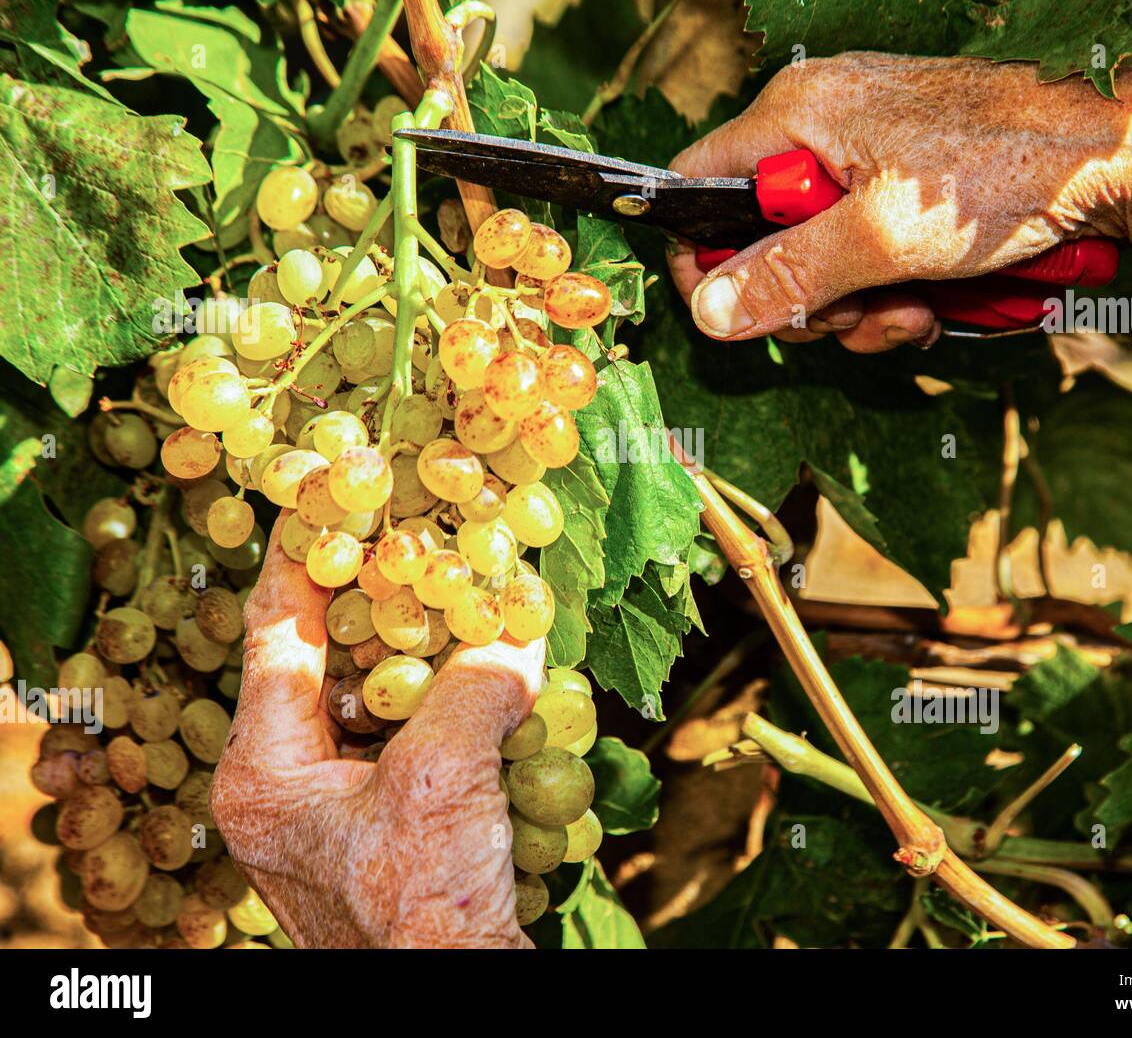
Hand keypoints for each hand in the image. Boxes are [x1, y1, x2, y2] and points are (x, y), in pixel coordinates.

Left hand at [210, 513, 544, 947]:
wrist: (457, 1000)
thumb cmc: (421, 911)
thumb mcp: (444, 776)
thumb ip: (475, 685)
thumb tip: (515, 630)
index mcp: (264, 772)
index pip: (276, 636)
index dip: (301, 557)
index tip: (327, 495)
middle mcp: (294, 788)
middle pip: (332, 662)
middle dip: (382, 601)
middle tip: (417, 536)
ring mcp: (346, 812)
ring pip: (385, 702)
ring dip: (431, 651)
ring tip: (469, 592)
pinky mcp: (397, 829)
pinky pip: (422, 740)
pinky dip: (460, 701)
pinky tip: (502, 671)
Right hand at [668, 52, 1131, 348]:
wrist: (1114, 158)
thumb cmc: (1006, 173)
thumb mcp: (882, 239)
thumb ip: (789, 275)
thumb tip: (708, 313)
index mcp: (795, 114)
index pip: (698, 190)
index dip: (706, 260)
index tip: (741, 314)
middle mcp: (819, 126)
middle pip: (759, 238)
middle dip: (806, 298)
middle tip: (855, 314)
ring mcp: (863, 156)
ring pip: (817, 259)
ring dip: (857, 306)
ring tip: (914, 309)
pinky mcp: (900, 186)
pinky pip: (863, 252)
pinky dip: (888, 289)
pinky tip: (931, 300)